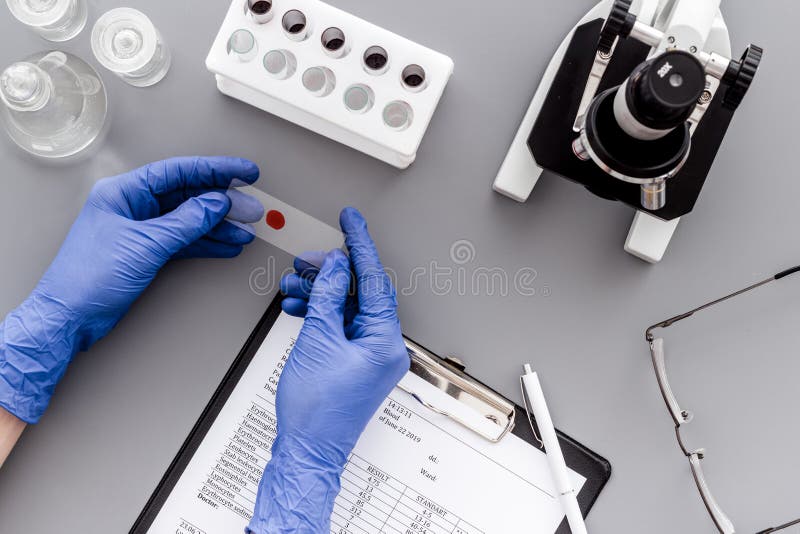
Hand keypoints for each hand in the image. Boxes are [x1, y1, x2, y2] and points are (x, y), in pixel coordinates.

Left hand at [0, 157, 263, 423]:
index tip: (243, 172)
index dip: (216, 170)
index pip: (179, 172)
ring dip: (219, 225)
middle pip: (188, 195)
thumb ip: (186, 222)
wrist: (70, 317)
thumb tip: (216, 203)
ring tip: (245, 229)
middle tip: (251, 206)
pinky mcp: (147, 252)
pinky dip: (207, 242)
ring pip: (190, 220)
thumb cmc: (87, 277)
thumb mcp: (145, 244)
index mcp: (124, 192)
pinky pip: (185, 240)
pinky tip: (227, 244)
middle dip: (224, 202)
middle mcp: (133, 206)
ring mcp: (141, 230)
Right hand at [247, 208, 407, 533]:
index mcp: (385, 341)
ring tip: (293, 287)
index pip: (374, 280)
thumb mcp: (317, 341)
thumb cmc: (317, 411)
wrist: (306, 450)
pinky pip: (339, 326)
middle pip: (359, 292)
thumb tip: (335, 266)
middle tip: (306, 261)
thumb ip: (327, 297)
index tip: (351, 220)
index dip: (360, 245)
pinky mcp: (352, 362)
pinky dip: (319, 315)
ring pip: (345, 308)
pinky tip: (299, 307)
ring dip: (318, 294)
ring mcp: (368, 355)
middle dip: (330, 273)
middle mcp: (384, 347)